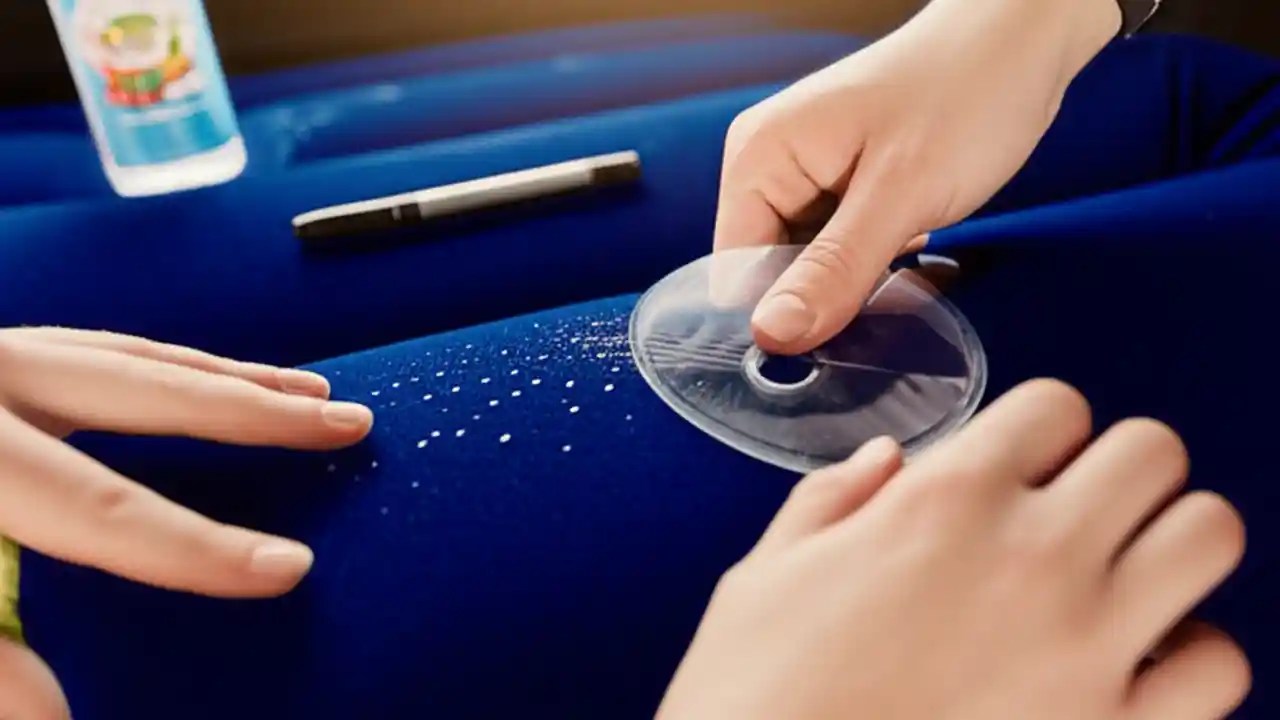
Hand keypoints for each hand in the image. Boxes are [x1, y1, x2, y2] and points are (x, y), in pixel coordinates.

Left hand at [0, 327, 372, 718]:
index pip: (103, 510)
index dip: (201, 547)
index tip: (291, 567)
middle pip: (150, 392)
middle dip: (262, 412)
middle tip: (352, 423)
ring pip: (139, 356)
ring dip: (235, 374)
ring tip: (312, 390)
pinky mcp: (2, 350)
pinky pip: (110, 347)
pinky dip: (177, 364)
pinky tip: (214, 376)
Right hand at [659, 380, 1249, 719]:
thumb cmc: (755, 697)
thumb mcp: (767, 577)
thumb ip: (832, 500)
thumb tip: (886, 462)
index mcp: (942, 503)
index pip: (1056, 406)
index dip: (1037, 429)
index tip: (1018, 463)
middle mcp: (1031, 557)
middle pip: (1151, 452)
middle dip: (1118, 467)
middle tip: (1077, 504)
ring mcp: (1086, 646)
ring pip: (1209, 535)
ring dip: (1170, 543)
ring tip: (1120, 572)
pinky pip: (1220, 665)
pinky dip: (1189, 656)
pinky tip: (1132, 662)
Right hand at [714, 0, 1120, 353]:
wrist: (1023, 43)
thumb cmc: (965, 94)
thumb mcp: (899, 194)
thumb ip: (833, 270)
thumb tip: (770, 336)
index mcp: (758, 159)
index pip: (736, 272)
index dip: (782, 313)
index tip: (838, 333)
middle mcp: (770, 170)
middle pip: (771, 276)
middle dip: (826, 299)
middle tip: (889, 285)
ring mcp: (806, 181)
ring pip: (811, 272)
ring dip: (857, 284)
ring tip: (908, 254)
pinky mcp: (843, 192)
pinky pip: (841, 255)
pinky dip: (876, 266)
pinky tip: (914, 246)